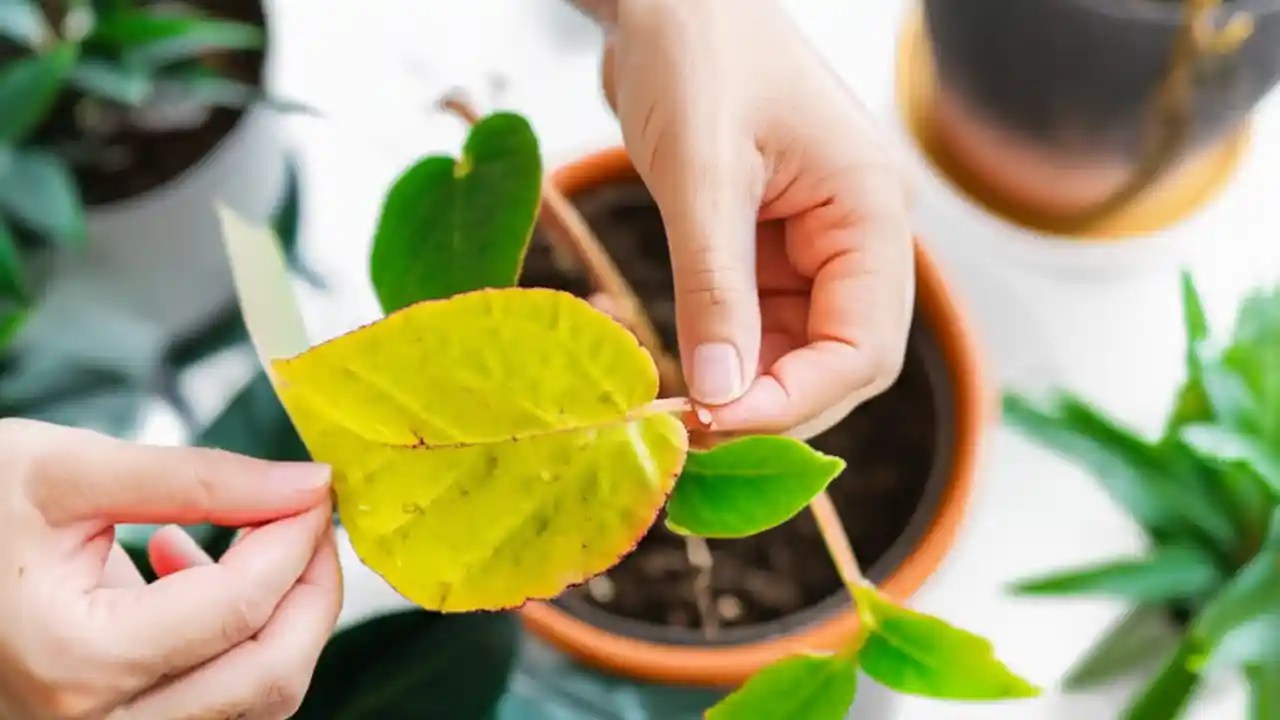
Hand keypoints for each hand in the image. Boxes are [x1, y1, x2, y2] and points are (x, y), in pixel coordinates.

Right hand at [0, 418, 340, 719]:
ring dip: (280, 616)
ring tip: (247, 536)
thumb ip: (198, 478)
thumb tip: (306, 485)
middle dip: (312, 589)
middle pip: (268, 674)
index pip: (238, 606)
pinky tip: (189, 568)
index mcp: (76, 660)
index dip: (296, 538)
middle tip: (310, 518)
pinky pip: (214, 702)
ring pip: (254, 699)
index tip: (316, 487)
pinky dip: (235, 641)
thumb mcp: (67, 470)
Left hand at [600, 0, 914, 437]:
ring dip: (736, 385)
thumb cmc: (698, 50)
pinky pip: (756, 322)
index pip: (865, 346)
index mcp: (872, 210)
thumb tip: (717, 395)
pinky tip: (665, 359)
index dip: (795, 402)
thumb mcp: (701, 171)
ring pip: (794, 351)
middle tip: (687, 432)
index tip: (714, 424)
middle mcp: (858, 234)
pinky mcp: (771, 245)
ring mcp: (817, 243)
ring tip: (666, 401)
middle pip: (838, 361)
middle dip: (768, 406)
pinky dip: (715, 351)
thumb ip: (714, 287)